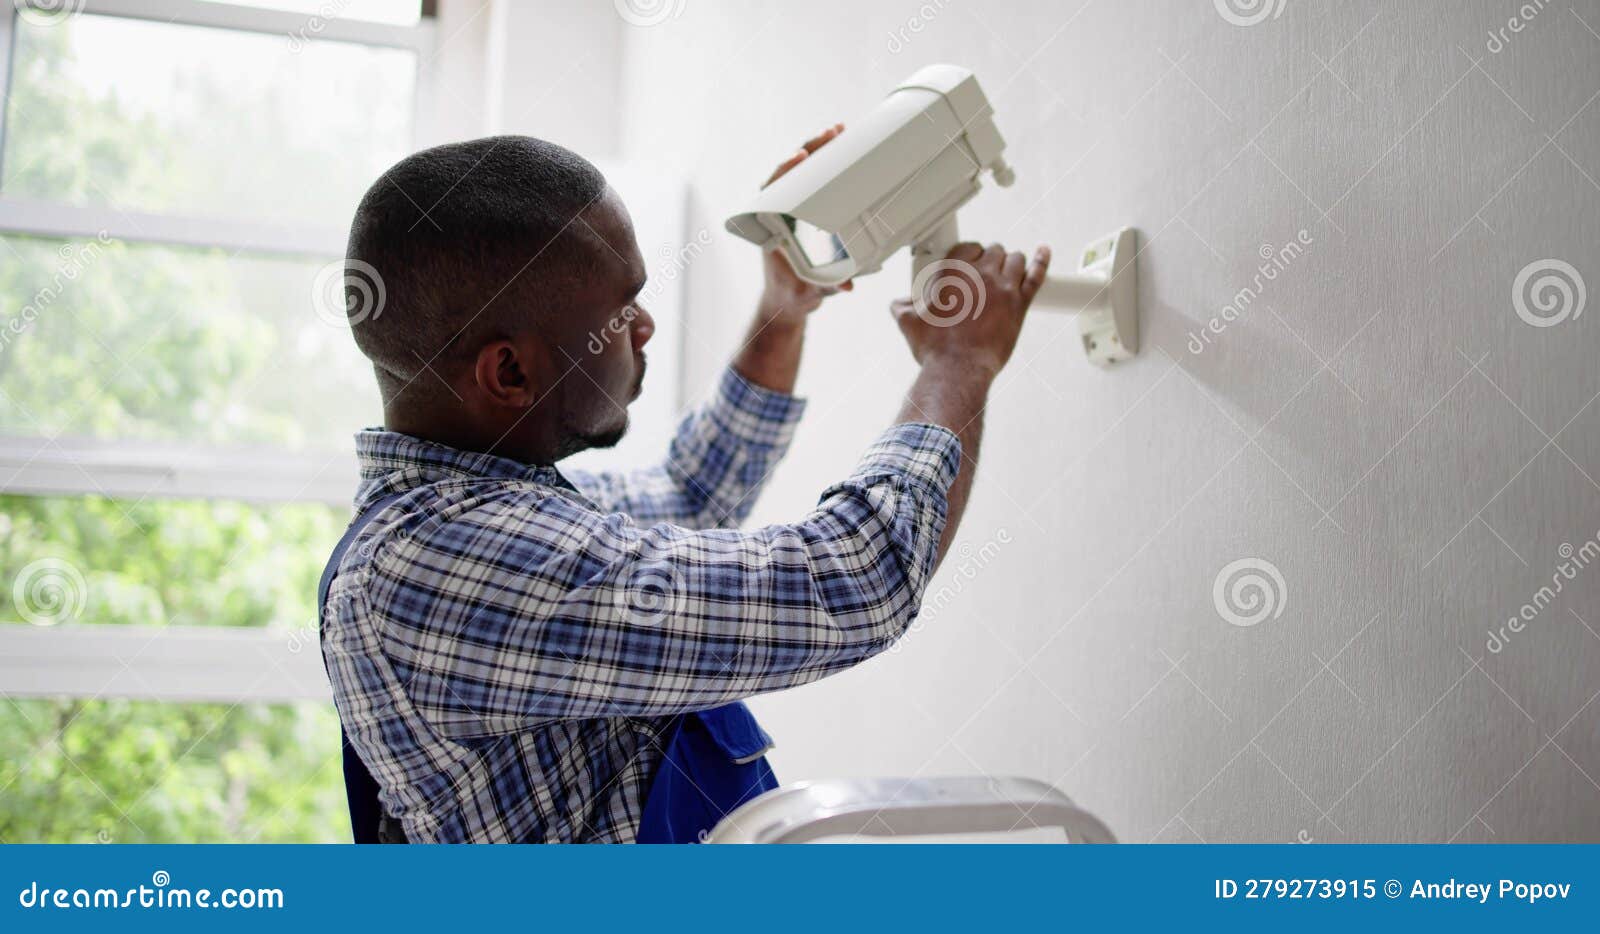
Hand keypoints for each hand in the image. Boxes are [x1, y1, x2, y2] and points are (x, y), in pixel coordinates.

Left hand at [756, 124, 852, 327]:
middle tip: (831, 133)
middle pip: (791, 172)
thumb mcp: (810, 291)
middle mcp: (779, 213)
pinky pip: (813, 181)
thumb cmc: (793, 293)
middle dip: (810, 149)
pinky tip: (841, 147)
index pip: (774, 189)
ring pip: (803, 172)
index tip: (800, 157)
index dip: (786, 170)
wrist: (787, 299)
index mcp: (772, 226)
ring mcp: (792, 210)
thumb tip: (848, 284)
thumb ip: (827, 287)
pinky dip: (825, 164)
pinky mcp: (805, 210)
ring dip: (818, 150)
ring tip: (838, 131)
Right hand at [890, 243, 1051, 376]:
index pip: (967, 247)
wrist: (958, 369)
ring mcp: (1003, 287)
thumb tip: (899, 304)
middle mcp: (980, 273)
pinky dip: (1041, 261)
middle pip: (993, 251)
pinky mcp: (1020, 304)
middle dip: (991, 259)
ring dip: (1011, 263)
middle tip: (987, 275)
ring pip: (1015, 260)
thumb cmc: (935, 348)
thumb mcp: (908, 323)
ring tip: (1008, 273)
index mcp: (953, 272)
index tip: (970, 262)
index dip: (970, 254)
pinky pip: (1036, 275)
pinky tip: (1043, 253)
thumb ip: (902, 306)